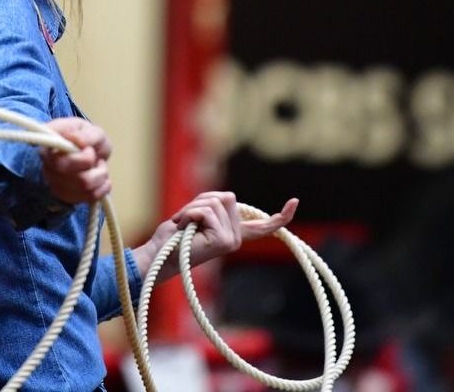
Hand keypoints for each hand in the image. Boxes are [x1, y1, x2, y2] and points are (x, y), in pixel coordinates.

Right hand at [40, 117, 112, 203]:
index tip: (88, 149)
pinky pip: (91, 197)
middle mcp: (49, 170)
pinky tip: (99, 177)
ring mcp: (57, 186)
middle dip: (93, 165)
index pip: (60, 163)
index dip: (81, 159)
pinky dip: (103, 186)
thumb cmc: (84, 138)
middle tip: (93, 155)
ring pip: (86, 187)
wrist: (86, 151)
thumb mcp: (88, 129)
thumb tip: (77, 141)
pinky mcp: (68, 197)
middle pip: (77, 178)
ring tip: (98, 165)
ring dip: (100, 174)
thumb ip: (85, 134)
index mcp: (48, 150)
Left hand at [135, 193, 298, 278]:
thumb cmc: (171, 238)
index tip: (295, 202)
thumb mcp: (195, 215)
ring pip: (216, 201)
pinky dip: (189, 213)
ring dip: (192, 207)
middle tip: (186, 219)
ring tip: (183, 225)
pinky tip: (183, 228)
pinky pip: (207, 211)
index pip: (261, 226)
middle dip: (201, 200)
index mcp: (232, 234)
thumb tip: (227, 196)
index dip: (280, 216)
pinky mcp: (223, 241)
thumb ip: (212, 206)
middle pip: (227, 197)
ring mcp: (232, 241)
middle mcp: (236, 239)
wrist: (157, 257)